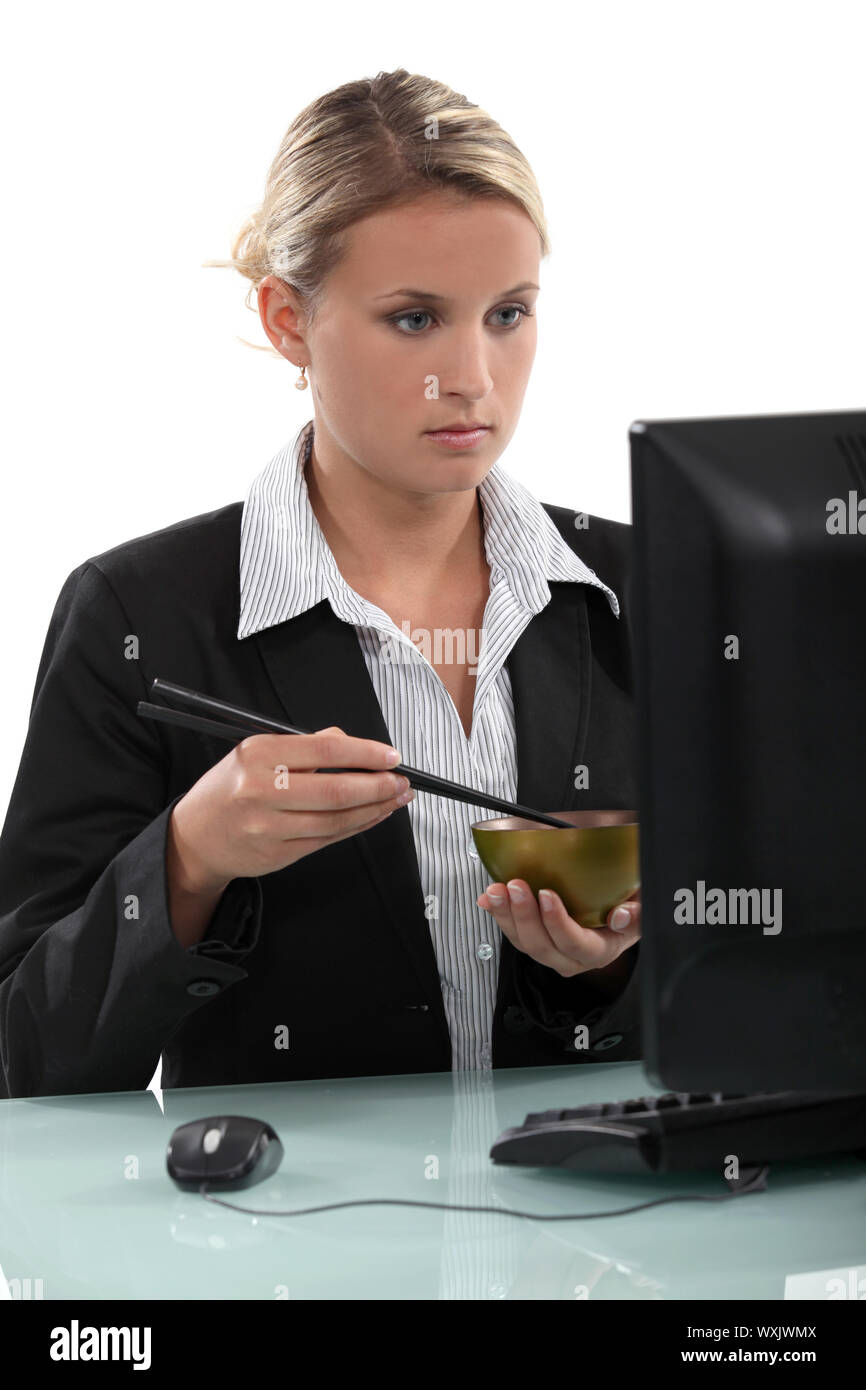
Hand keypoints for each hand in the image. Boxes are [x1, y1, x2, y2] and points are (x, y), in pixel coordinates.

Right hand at [167, 726, 414, 893]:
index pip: (325, 750)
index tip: (391, 756)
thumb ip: (304, 746)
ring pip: (336, 820)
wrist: (195, 837)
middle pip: (335, 790)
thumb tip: (350, 743)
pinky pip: (328, 839)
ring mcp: (269, 827)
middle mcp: (260, 791)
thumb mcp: (255, 752)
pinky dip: (357, 827)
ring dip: (374, 809)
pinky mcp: (278, 855)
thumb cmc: (231, 787)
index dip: (365, 753)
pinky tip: (374, 815)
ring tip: (396, 798)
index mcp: (257, 755)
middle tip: (402, 781)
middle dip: (378, 786)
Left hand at [476, 881, 640, 978]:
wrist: (617, 916)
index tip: (547, 894)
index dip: (557, 922)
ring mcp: (551, 950)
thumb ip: (636, 914)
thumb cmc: (628, 909)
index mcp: (598, 951)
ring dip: (505, 915)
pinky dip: (498, 914)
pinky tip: (489, 898)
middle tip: (516, 886)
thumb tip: (622, 915)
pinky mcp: (535, 940)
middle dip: (524, 916)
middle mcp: (571, 957)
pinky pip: (513, 932)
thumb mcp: (642, 909)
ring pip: (522, 941)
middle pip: (541, 946)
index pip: (575, 943)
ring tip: (497, 890)